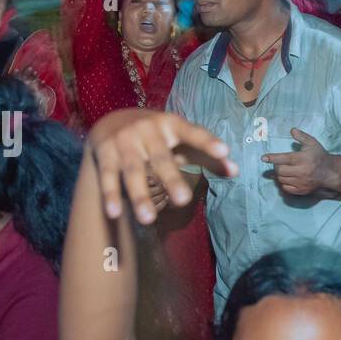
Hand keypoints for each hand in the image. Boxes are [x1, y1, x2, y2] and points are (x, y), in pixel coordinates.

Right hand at [86, 108, 235, 222]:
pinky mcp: (105, 152)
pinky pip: (108, 176)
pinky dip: (110, 194)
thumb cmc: (159, 136)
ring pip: (133, 170)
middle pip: (161, 158)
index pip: (192, 133)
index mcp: (171, 124)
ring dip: (139, 195)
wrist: (113, 119)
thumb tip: (235, 171)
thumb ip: (207, 156)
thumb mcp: (182, 140)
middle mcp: (147, 130)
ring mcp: (125, 141)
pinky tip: (114, 213)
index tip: (224, 151)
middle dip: (171, 179)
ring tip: (148, 220)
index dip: (207, 142)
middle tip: (184, 200)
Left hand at [263, 128, 336, 195]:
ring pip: (281, 180)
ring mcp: (301, 183)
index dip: (272, 158)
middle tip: (279, 163)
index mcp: (302, 159)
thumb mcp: (312, 143)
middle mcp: (301, 172)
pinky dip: (284, 183)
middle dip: (276, 167)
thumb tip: (292, 130)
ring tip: (284, 170)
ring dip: (279, 175)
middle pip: (280, 171)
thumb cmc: (319, 156)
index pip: (283, 159)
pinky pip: (286, 188)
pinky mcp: (302, 190)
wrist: (330, 172)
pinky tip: (287, 178)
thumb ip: (301, 136)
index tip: (263, 158)